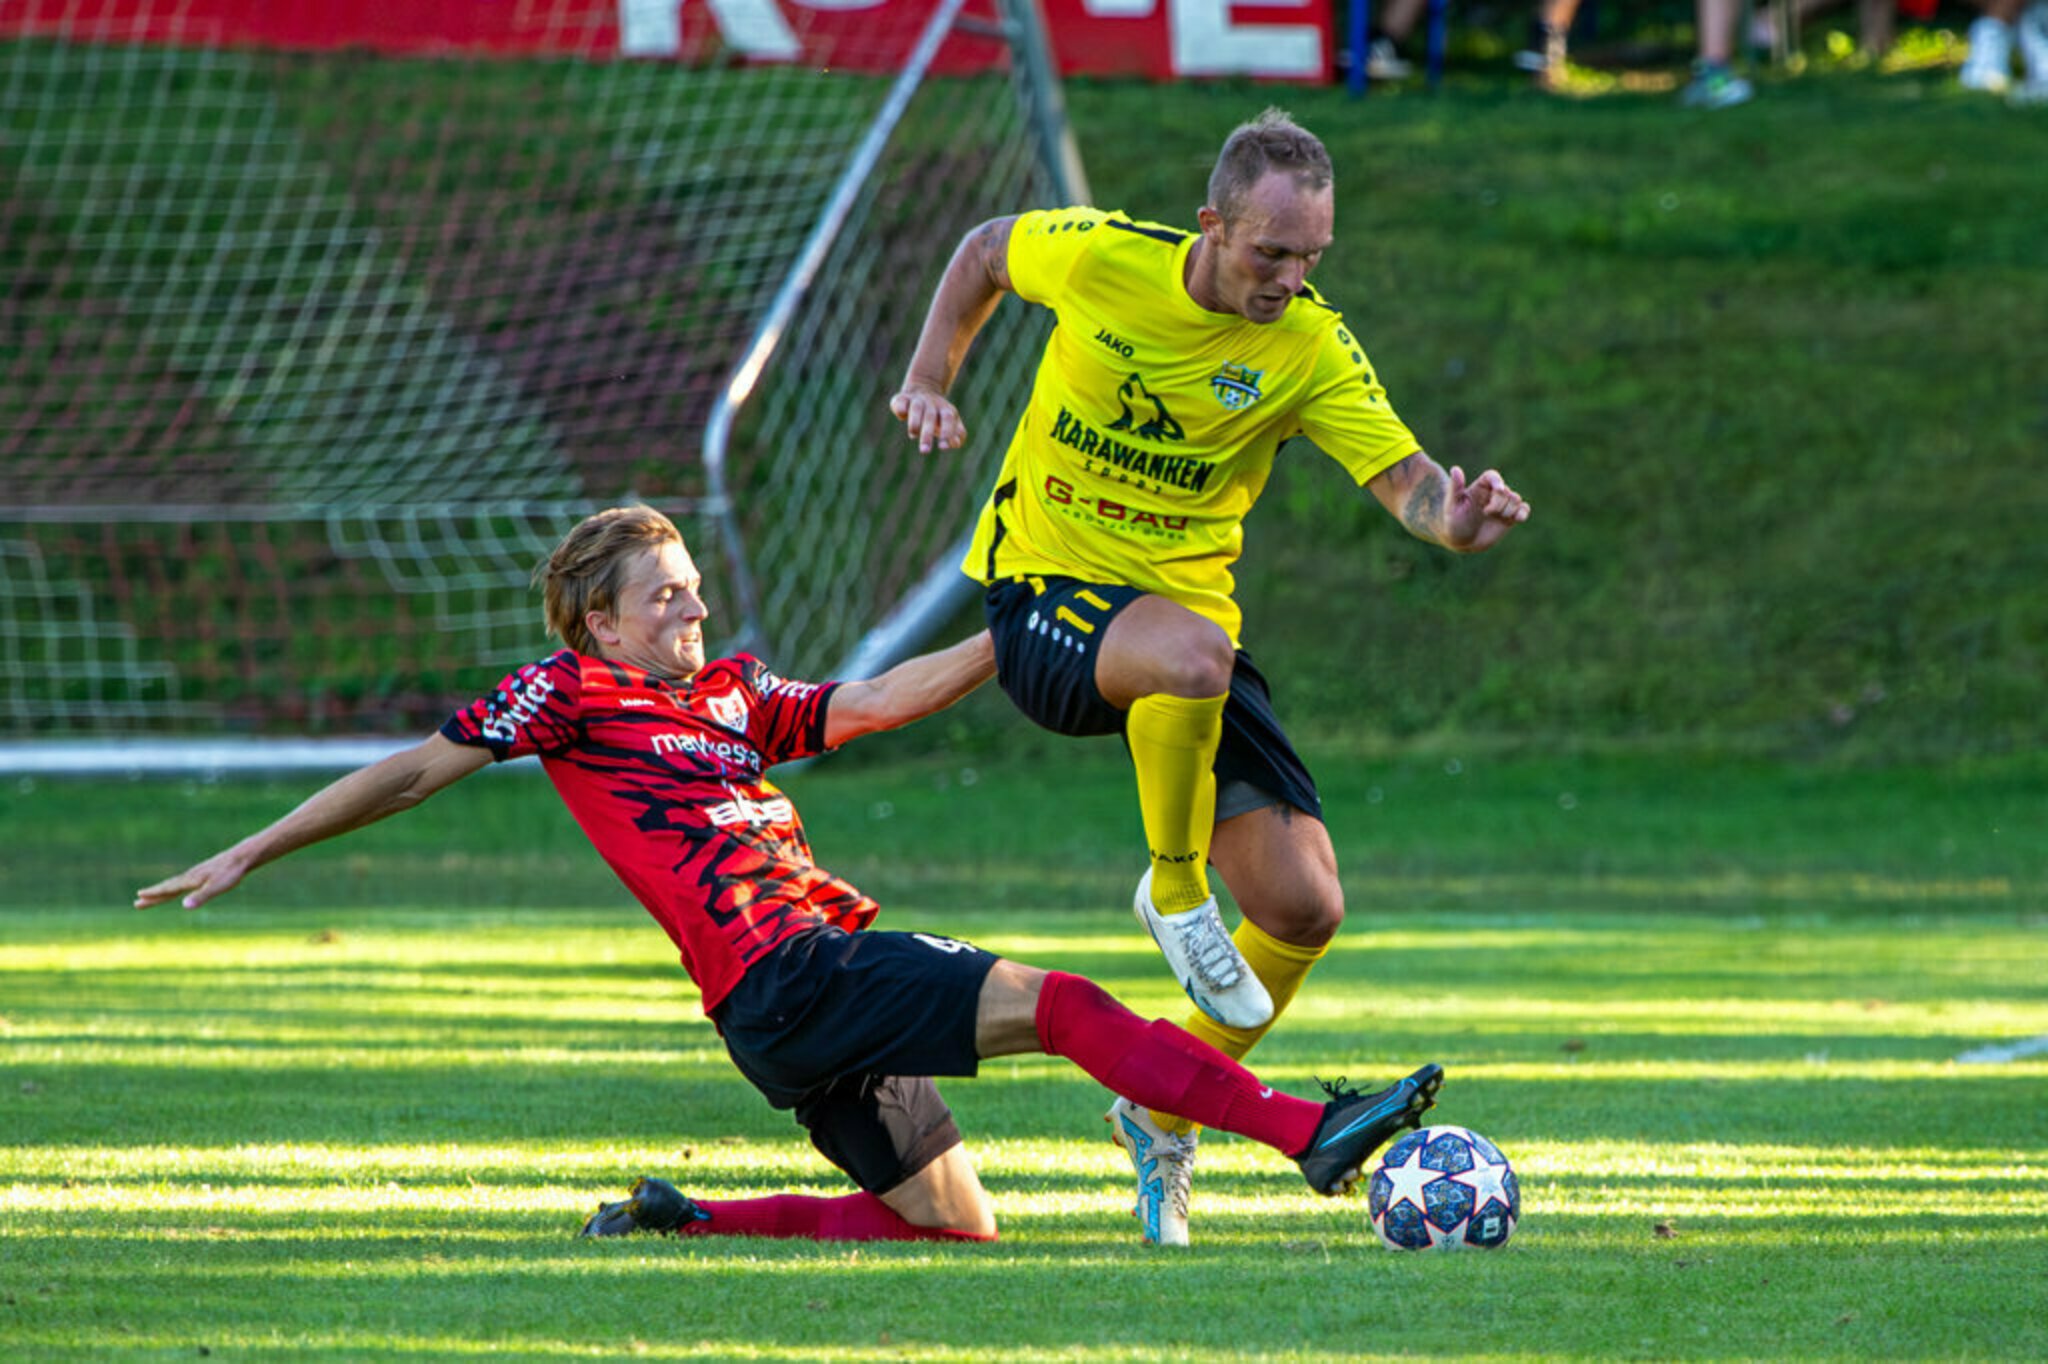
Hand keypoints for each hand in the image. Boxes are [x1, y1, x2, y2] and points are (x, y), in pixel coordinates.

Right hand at [135, 851, 249, 910]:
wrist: (242, 857)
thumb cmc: (230, 873)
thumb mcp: (217, 887)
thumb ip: (201, 896)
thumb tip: (184, 906)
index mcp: (190, 881)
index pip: (168, 889)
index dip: (154, 894)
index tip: (139, 897)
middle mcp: (190, 876)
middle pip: (168, 887)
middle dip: (152, 895)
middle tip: (137, 901)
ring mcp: (197, 874)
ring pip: (175, 883)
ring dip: (162, 890)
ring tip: (151, 895)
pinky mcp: (204, 872)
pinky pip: (184, 881)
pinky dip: (175, 885)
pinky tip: (178, 887)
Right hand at [889, 384, 966, 452]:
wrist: (923, 387)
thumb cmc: (938, 413)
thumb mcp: (951, 421)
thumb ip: (958, 433)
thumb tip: (956, 444)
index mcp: (945, 409)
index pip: (948, 419)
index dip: (946, 432)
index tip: (943, 448)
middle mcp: (931, 403)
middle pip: (930, 416)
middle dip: (927, 434)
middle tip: (925, 451)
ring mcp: (916, 400)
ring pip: (916, 408)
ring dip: (914, 423)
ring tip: (913, 435)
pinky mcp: (901, 399)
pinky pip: (900, 402)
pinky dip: (900, 409)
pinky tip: (902, 417)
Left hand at [1444, 466, 1529, 551]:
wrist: (1462, 542)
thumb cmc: (1453, 523)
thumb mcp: (1451, 506)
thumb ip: (1455, 488)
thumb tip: (1455, 469)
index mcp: (1479, 487)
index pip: (1492, 476)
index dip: (1497, 481)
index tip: (1498, 490)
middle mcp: (1493, 494)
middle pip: (1506, 490)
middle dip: (1499, 502)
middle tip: (1486, 513)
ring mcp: (1502, 505)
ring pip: (1516, 499)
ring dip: (1508, 509)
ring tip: (1496, 518)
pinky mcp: (1510, 517)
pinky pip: (1523, 509)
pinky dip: (1523, 512)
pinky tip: (1518, 518)